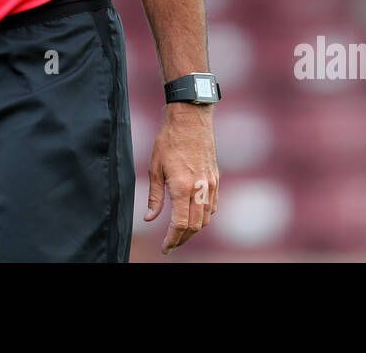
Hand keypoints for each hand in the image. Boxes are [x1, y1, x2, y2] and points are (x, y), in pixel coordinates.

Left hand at [143, 103, 218, 254]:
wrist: (190, 118)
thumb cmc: (169, 140)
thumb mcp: (155, 168)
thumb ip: (154, 197)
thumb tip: (150, 219)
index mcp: (182, 188)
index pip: (179, 224)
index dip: (172, 240)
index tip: (165, 248)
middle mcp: (200, 189)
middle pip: (195, 226)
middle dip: (182, 239)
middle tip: (171, 244)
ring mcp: (210, 184)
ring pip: (207, 218)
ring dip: (194, 229)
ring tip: (180, 232)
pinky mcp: (215, 178)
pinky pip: (213, 205)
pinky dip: (204, 216)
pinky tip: (193, 215)